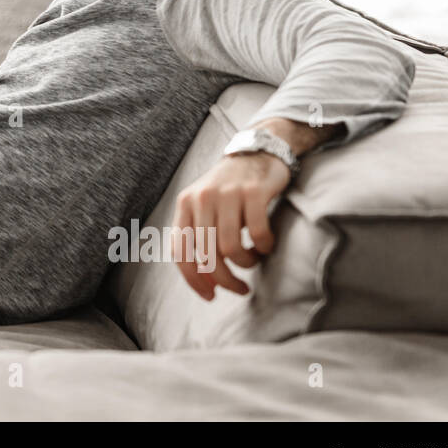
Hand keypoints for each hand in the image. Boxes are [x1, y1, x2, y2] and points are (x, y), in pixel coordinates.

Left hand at [171, 151, 290, 300]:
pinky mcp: (254, 192)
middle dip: (224, 280)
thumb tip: (204, 281)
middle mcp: (202, 198)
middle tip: (239, 289)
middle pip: (207, 255)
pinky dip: (264, 247)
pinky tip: (266, 245)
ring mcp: (228, 194)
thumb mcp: (204, 206)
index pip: (181, 251)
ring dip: (246, 263)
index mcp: (186, 204)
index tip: (210, 295)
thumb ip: (198, 235)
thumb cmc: (229, 190)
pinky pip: (257, 233)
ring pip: (231, 248)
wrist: (256, 151)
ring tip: (254, 259)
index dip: (193, 279)